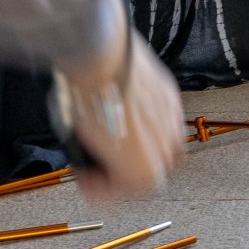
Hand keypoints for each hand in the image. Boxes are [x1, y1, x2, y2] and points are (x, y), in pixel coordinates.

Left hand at [53, 14, 183, 200]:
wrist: (99, 56)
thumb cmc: (84, 97)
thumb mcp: (77, 141)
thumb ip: (93, 161)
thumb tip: (94, 166)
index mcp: (140, 164)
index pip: (138, 191)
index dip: (110, 189)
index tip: (91, 179)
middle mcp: (164, 144)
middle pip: (160, 172)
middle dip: (133, 171)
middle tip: (108, 163)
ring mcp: (171, 117)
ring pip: (170, 147)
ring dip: (148, 149)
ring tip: (124, 139)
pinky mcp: (170, 94)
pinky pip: (169, 121)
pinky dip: (154, 126)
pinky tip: (132, 115)